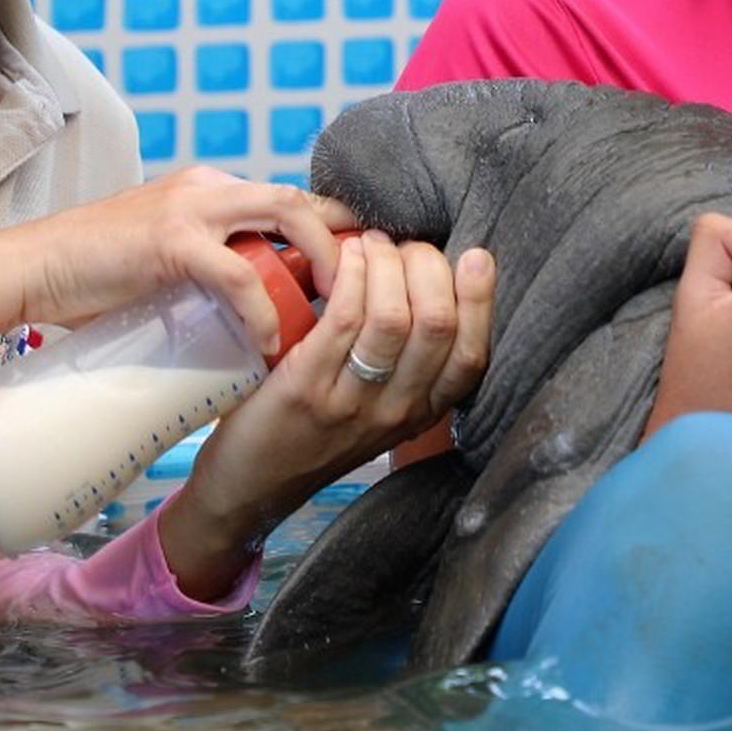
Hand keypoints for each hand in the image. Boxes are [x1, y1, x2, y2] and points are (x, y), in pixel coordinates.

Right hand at [0, 166, 354, 352]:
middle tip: (364, 296)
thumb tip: (258, 316)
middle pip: (303, 199)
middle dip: (343, 245)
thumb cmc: (95, 279)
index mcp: (211, 191)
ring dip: (320, 263)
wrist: (31, 271)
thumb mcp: (170, 265)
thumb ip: (213, 273)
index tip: (360, 280)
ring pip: (286, 215)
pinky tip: (272, 342)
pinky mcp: (170, 240)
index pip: (293, 199)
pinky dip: (264, 309)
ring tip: (335, 312)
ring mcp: (190, 208)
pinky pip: (238, 271)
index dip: (334, 235)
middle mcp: (209, 187)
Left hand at [159, 232, 494, 596]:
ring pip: (394, 317)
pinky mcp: (308, 391)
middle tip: (402, 245)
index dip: (480, 297)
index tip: (469, 255)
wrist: (251, 486)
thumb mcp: (378, 407)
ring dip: (386, 265)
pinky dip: (352, 275)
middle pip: (438, 323)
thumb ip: (406, 360)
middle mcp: (397, 412)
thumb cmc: (313, 433)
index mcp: (422, 411)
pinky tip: (346, 256)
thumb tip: (423, 273)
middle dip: (427, 266)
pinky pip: (344, 319)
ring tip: (370, 244)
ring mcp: (354, 404)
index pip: (473, 354)